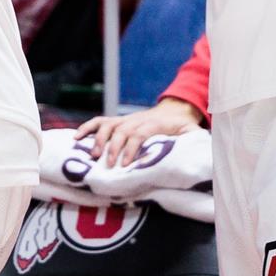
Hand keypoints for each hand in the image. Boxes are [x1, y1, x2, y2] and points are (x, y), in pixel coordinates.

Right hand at [74, 97, 202, 167]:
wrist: (175, 110)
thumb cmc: (183, 126)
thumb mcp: (192, 132)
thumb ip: (193, 141)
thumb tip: (199, 154)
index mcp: (153, 124)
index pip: (139, 135)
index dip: (131, 149)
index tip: (125, 165)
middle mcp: (136, 120)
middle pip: (121, 132)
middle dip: (113, 149)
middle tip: (108, 166)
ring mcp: (125, 120)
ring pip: (107, 126)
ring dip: (98, 140)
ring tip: (92, 156)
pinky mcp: (117, 121)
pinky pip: (99, 122)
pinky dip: (86, 128)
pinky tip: (76, 139)